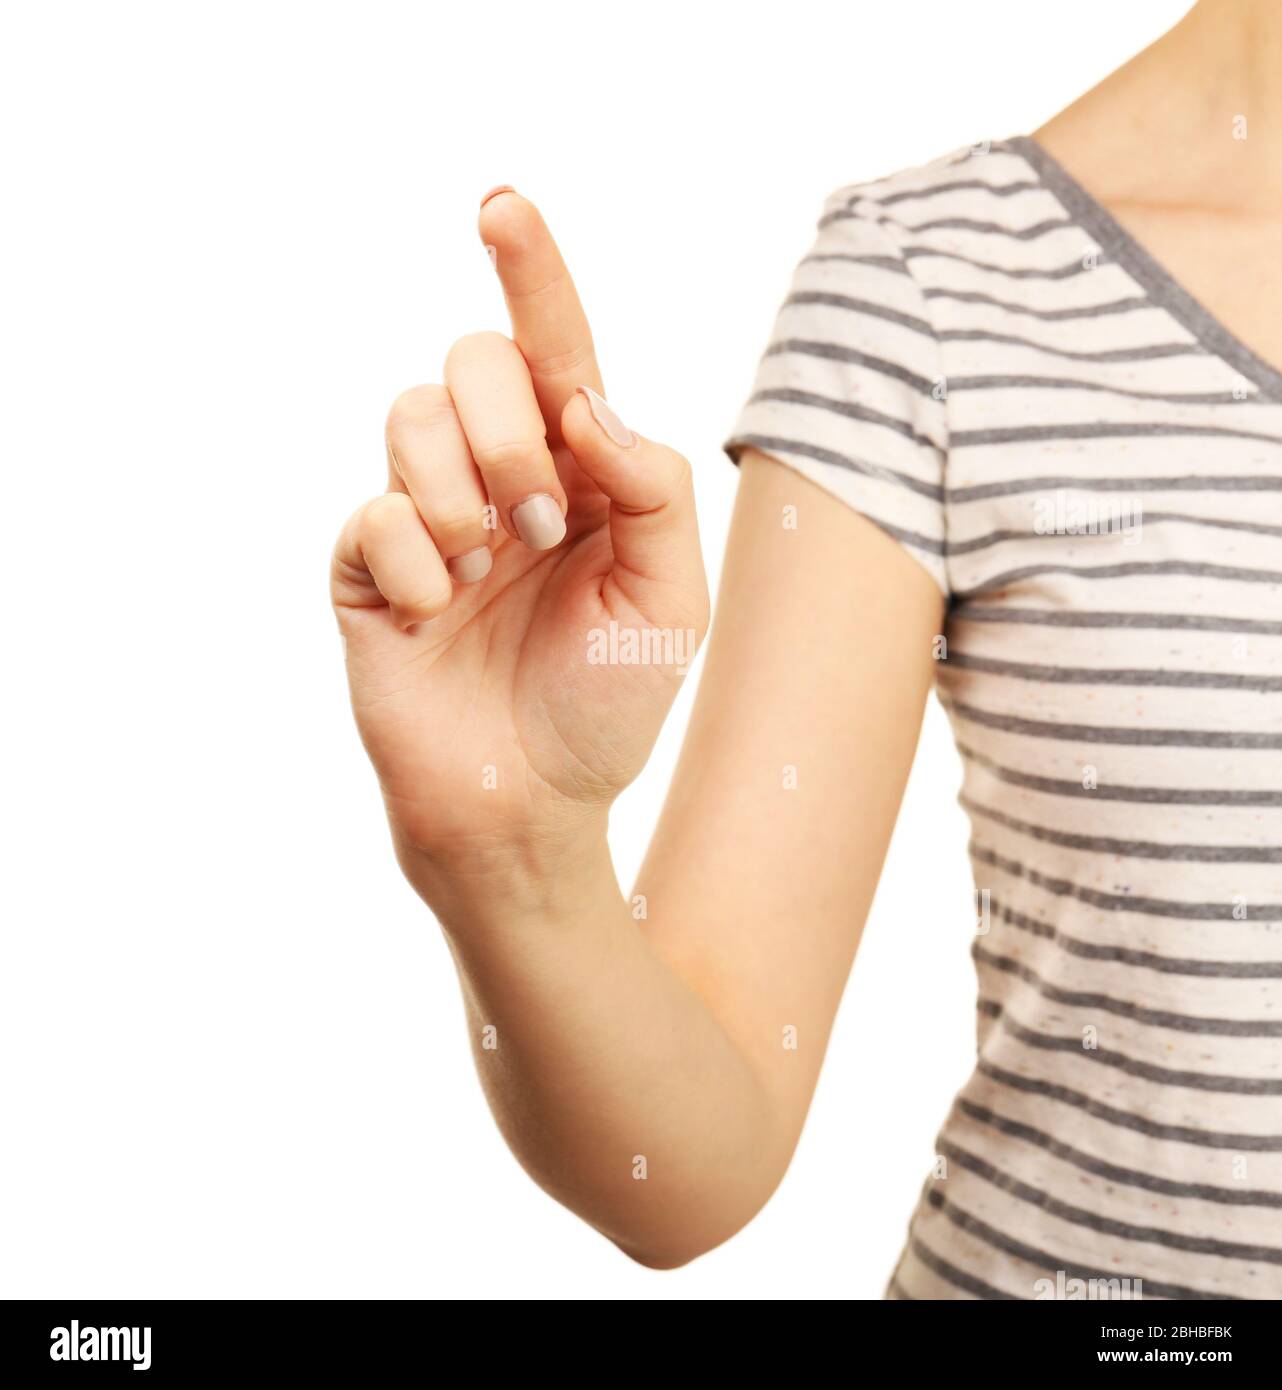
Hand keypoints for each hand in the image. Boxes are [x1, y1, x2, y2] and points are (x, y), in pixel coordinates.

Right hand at [331, 190, 708, 890]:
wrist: (531, 805)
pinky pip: (370, 517)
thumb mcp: (670, 597)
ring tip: (489, 565)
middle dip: (508, 430)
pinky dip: (414, 561)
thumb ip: (649, 486)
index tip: (505, 205)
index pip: (554, 351)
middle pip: (473, 363)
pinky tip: (442, 613)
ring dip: (460, 487)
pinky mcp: (367, 571)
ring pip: (409, 416)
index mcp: (575, 474)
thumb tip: (580, 398)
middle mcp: (496, 479)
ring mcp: (425, 521)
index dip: (532, 273)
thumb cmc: (605, 703)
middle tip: (539, 521)